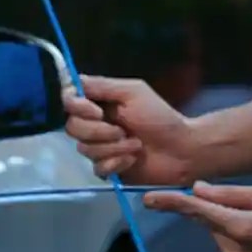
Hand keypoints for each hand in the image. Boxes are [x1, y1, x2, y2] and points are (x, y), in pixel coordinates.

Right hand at [62, 75, 195, 184]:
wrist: (182, 150)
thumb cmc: (160, 117)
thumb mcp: (133, 92)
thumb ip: (102, 86)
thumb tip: (73, 83)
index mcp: (100, 104)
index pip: (69, 103)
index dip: (78, 108)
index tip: (96, 111)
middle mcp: (95, 125)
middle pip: (72, 128)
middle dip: (98, 131)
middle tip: (123, 131)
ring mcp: (101, 148)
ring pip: (85, 150)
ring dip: (113, 147)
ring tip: (136, 145)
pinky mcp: (109, 169)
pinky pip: (98, 168)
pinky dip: (116, 163)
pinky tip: (132, 160)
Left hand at [143, 182, 251, 251]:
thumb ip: (231, 194)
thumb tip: (197, 190)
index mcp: (242, 227)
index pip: (198, 211)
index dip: (172, 203)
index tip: (148, 199)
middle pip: (212, 224)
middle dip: (225, 215)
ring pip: (220, 241)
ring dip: (234, 233)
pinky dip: (240, 250)